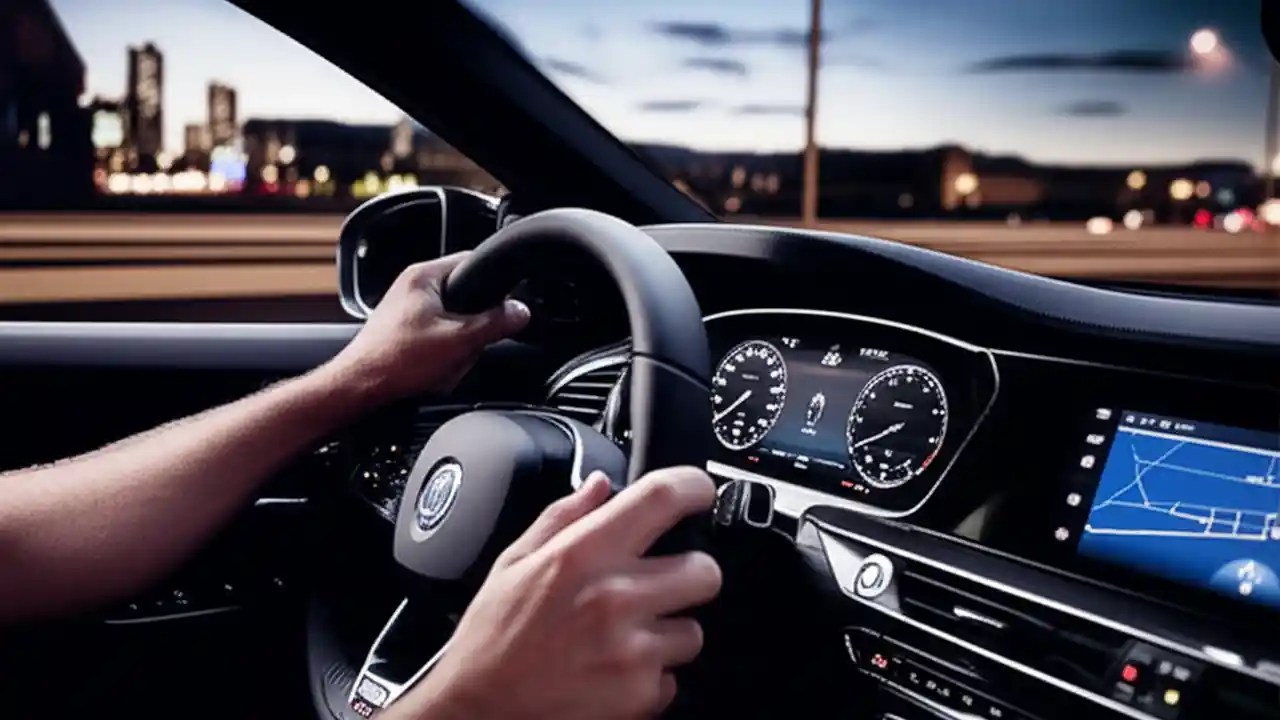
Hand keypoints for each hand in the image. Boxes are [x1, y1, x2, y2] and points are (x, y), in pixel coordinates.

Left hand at [324, 252, 529, 403]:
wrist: (360, 388)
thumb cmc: (396, 360)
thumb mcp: (458, 341)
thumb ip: (494, 323)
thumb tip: (520, 311)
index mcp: (424, 276)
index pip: (473, 262)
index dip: (495, 285)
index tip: (505, 307)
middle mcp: (414, 286)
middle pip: (467, 299)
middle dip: (471, 330)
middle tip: (463, 347)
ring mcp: (408, 309)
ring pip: (455, 324)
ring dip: (457, 348)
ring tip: (443, 363)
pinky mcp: (405, 331)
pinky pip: (439, 338)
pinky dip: (442, 356)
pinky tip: (434, 371)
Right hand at [387, 467, 720, 719]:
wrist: (479, 709)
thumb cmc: (492, 639)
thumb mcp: (514, 562)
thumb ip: (563, 517)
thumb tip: (599, 485)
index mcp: (582, 555)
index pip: (662, 498)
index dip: (693, 486)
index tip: (697, 492)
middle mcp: (614, 598)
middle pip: (705, 570)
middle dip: (690, 573)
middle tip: (663, 582)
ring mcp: (632, 649)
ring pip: (693, 630)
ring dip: (669, 631)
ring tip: (626, 635)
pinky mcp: (640, 693)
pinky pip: (673, 676)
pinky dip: (651, 675)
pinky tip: (615, 668)